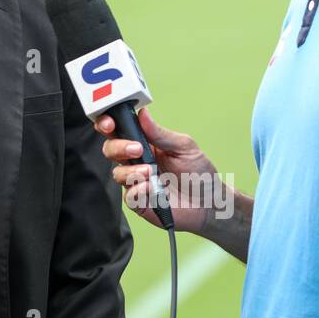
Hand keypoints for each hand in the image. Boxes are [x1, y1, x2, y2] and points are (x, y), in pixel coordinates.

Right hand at [96, 108, 223, 235]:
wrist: (211, 202)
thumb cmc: (199, 173)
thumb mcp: (184, 147)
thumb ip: (161, 133)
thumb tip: (143, 114)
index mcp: (144, 143)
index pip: (119, 131)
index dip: (108, 125)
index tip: (110, 124)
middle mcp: (136, 162)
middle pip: (110, 149)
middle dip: (118, 147)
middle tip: (136, 149)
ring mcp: (136, 182)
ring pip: (117, 173)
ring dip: (132, 170)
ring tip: (150, 171)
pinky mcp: (140, 202)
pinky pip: (129, 196)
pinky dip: (137, 190)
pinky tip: (151, 188)